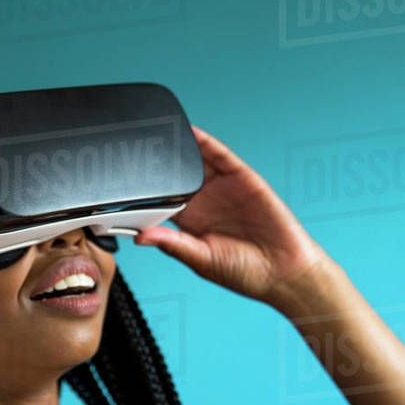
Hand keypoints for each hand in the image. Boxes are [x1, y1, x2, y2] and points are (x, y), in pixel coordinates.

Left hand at [133, 124, 329, 306]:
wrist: (284, 272)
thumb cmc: (245, 273)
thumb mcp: (202, 261)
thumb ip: (173, 245)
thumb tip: (141, 237)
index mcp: (190, 223)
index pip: (160, 200)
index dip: (143, 189)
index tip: (120, 179)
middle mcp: (205, 202)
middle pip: (175, 175)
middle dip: (157, 162)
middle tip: (134, 147)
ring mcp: (224, 189)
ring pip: (195, 161)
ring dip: (178, 147)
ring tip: (157, 131)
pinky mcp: (243, 180)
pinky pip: (221, 157)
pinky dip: (206, 143)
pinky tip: (191, 132)